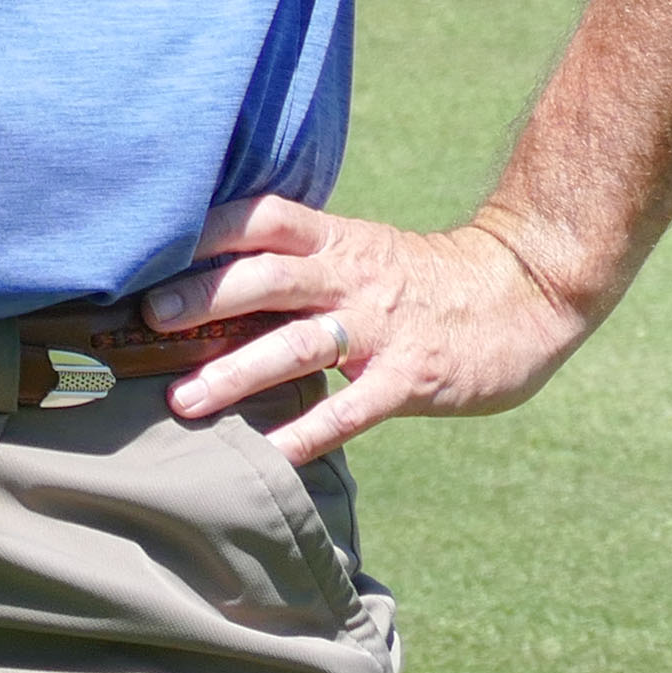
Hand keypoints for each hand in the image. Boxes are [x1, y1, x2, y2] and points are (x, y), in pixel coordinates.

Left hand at [147, 195, 606, 465]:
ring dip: (235, 373)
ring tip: (183, 401)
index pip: (262, 219)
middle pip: (265, 278)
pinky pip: (353, 408)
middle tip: (146, 322)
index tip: (148, 247)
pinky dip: (309, 431)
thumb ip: (293, 263)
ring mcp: (381, 328)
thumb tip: (200, 280)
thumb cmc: (418, 277)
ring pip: (297, 345)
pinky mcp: (412, 377)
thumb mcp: (357, 251)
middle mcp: (350, 278)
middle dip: (203, 299)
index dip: (207, 230)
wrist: (525, 293)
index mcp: (334, 241)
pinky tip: (269, 453)